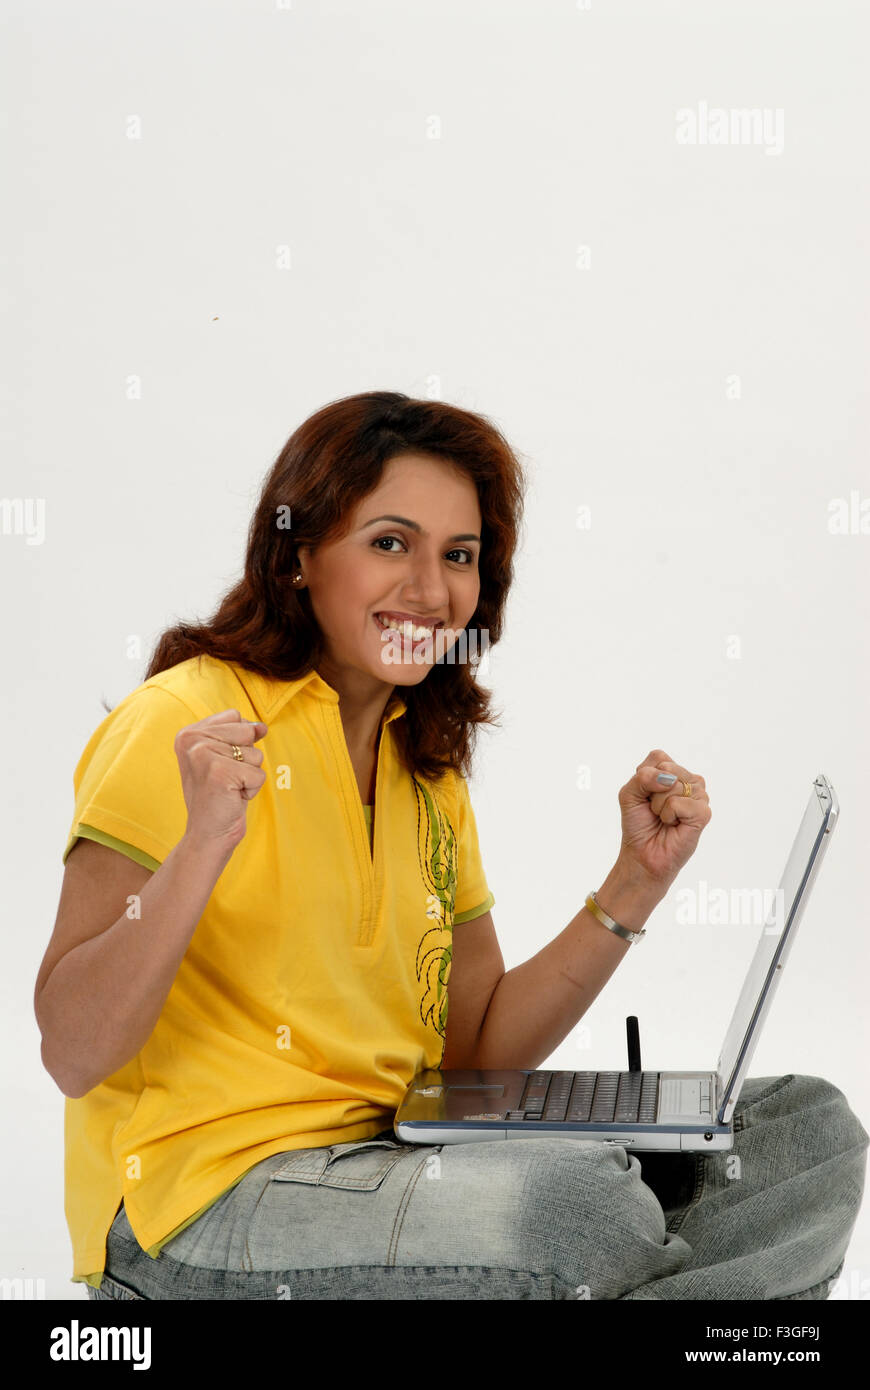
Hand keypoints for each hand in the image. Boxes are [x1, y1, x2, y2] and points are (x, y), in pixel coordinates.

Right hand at [175, 709, 268, 854]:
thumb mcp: (225, 758)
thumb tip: (262, 727)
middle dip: (245, 759)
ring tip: (228, 788)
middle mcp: (191, 739)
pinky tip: (231, 798)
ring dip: (248, 776)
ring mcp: (203, 755)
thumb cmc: (218, 796)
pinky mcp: (219, 773)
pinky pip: (258, 774)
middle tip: (225, 778)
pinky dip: (251, 790)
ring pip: (256, 754)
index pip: (234, 716)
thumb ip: (240, 735)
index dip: (239, 740)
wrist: (207, 834)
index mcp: (188, 733)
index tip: (221, 763)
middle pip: (247, 731)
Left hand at [614, 749, 711, 892]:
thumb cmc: (638, 824)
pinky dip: (668, 815)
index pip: (659, 757)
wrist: (642, 854)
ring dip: (659, 805)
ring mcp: (700, 796)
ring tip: (664, 818)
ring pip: (673, 785)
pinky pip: (678, 802)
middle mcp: (690, 781)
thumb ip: (643, 777)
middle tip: (655, 810)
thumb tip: (668, 778)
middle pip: (666, 768)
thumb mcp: (629, 793)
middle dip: (651, 791)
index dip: (644, 777)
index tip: (645, 796)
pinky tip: (673, 825)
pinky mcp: (703, 813)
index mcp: (674, 772)